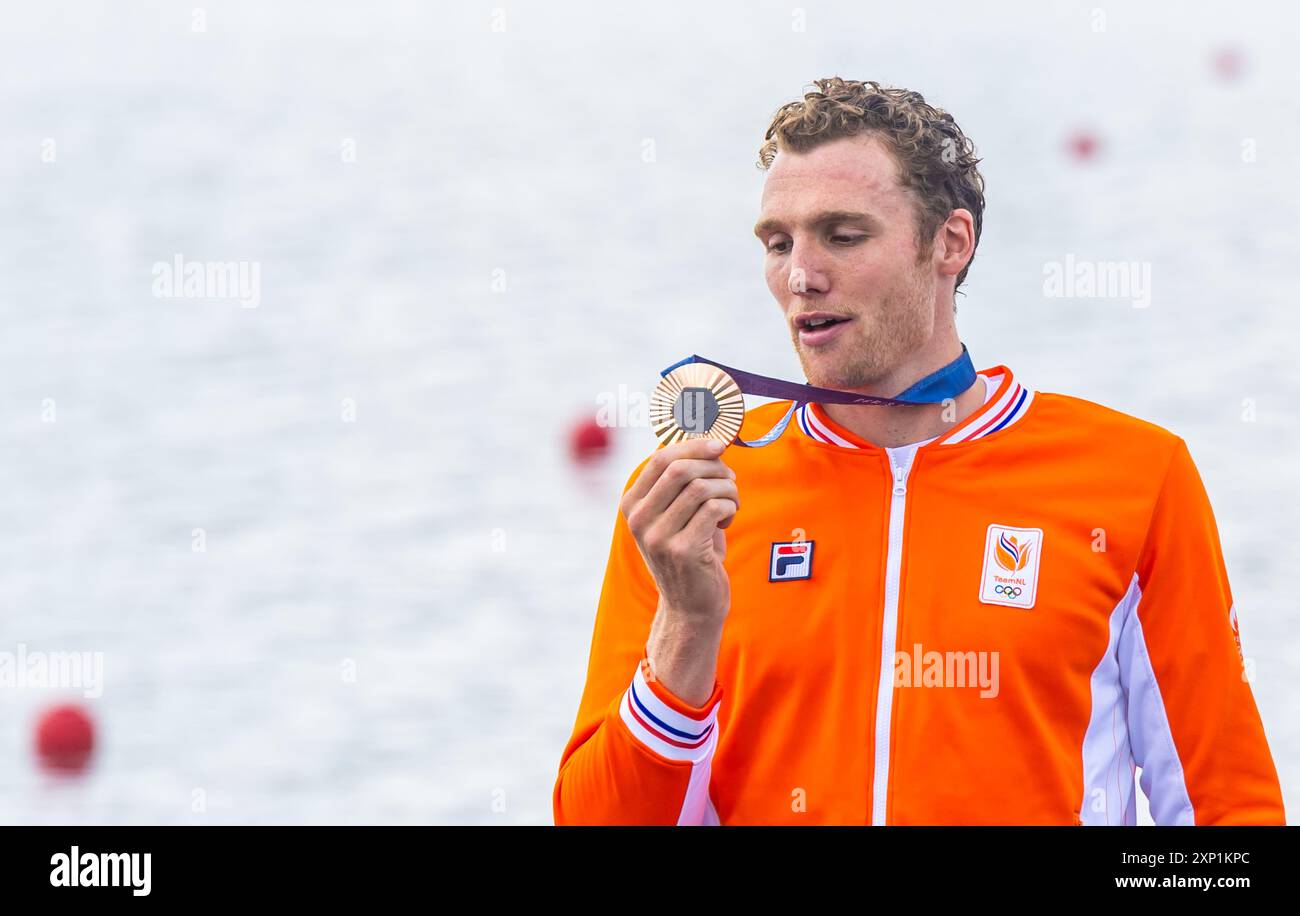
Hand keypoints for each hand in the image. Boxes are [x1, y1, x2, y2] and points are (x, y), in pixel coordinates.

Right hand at [621, 437, 737, 621]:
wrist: (690, 607)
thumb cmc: (690, 551)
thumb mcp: (675, 514)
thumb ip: (682, 481)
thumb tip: (708, 438)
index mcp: (632, 504)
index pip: (660, 459)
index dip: (693, 445)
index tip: (719, 445)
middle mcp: (639, 519)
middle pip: (680, 468)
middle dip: (714, 467)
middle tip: (729, 481)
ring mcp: (658, 536)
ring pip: (701, 487)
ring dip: (726, 490)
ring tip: (731, 504)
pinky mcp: (682, 551)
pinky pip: (713, 508)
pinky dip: (729, 508)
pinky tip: (727, 522)